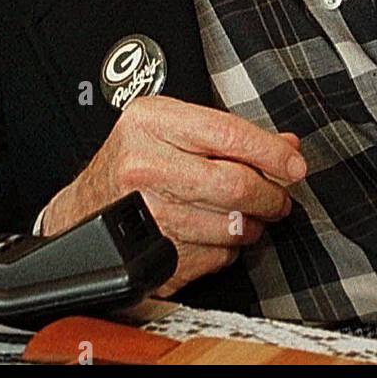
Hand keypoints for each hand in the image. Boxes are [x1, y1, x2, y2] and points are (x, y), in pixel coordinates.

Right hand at [41, 97, 306, 295]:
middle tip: (279, 196)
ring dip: (252, 224)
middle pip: (234, 184)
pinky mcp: (150, 255)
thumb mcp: (171, 127)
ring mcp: (146, 214)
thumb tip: (286, 146)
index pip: (228, 135)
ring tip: (247, 214)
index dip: (271, 153)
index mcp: (151, 122)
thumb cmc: (132, 162)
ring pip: (231, 225)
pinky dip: (227, 248)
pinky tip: (216, 233)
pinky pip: (216, 255)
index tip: (295, 164)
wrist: (82, 210)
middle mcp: (144, 166)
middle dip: (270, 194)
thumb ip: (230, 133)